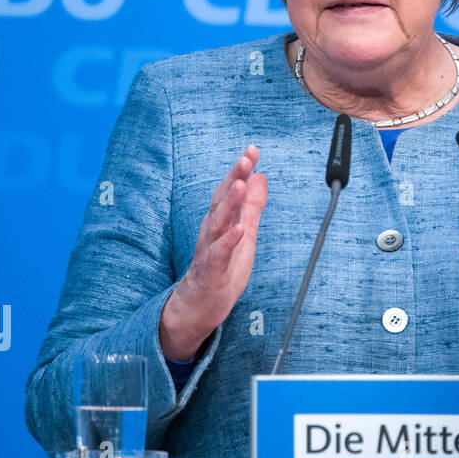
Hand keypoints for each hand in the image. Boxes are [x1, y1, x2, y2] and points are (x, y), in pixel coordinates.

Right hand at [159, 145, 267, 359]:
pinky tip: (240, 230)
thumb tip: (260, 177)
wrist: (198, 307)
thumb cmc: (221, 269)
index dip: (240, 170)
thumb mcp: (243, 234)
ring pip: (218, 223)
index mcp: (221, 221)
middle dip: (233, 178)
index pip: (229, 190)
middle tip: (245, 158)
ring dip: (229, 203)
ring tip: (240, 185)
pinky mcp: (211, 271)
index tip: (252, 150)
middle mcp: (212, 231)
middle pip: (221, 200)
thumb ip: (250, 206)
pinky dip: (229, 241)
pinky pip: (219, 254)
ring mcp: (210, 251)